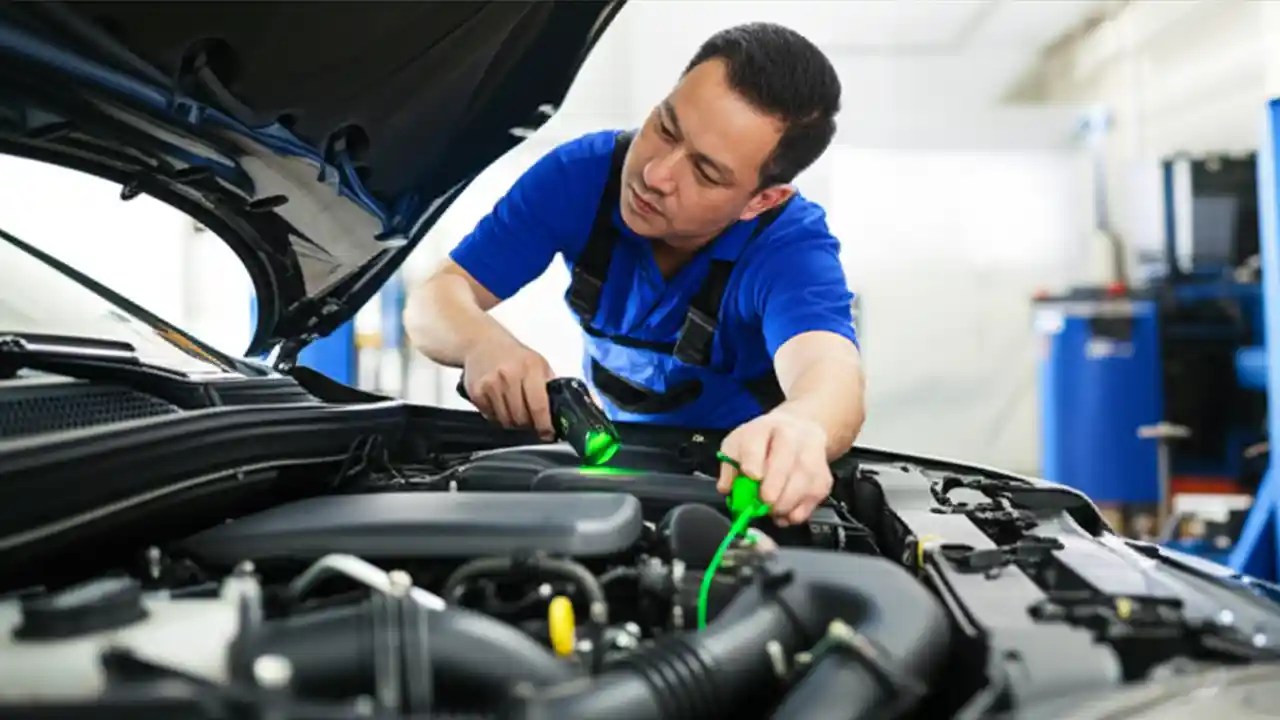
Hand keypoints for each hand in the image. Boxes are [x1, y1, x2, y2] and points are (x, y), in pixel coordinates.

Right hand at [462, 336, 555, 439]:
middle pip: (521, 418)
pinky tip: (500, 403)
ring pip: (505, 421)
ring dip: (512, 422)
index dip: (544, 425)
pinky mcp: (476, 392)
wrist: (481, 343)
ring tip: (515, 410)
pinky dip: (497, 416)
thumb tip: (561, 411)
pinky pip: (490, 417)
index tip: (548, 433)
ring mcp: (491, 384)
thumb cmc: (513, 356)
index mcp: (530, 368)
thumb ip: (550, 386)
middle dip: (528, 424)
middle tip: (530, 420)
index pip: (538, 406)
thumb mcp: (538, 363)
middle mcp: (509, 376)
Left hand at [716, 410, 832, 525]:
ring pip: (800, 488)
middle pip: (783, 467)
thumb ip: (729, 467)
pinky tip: (784, 510)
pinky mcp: (823, 478)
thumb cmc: (763, 441)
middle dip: (770, 491)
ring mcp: (811, 457)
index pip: (756, 444)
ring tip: (770, 507)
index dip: (752, 462)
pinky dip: (795, 514)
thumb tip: (727, 488)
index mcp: (764, 427)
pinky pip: (811, 503)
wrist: (797, 431)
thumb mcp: (737, 445)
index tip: (751, 476)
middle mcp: (792, 438)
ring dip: (782, 506)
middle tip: (760, 504)